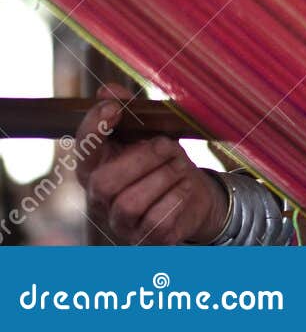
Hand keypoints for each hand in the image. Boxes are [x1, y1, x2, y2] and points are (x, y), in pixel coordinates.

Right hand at [73, 83, 228, 244]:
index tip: (114, 107)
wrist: (196, 196)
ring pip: (129, 203)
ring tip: (180, 167)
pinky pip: (157, 221)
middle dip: (141, 158)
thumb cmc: (165, 163)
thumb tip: (107, 90)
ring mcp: (121, 225)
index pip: (82, 152)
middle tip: (166, 145)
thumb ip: (131, 113)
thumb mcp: (151, 134)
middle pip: (104, 183)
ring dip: (163, 177)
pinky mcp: (147, 241)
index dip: (93, 129)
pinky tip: (185, 188)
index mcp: (96, 171)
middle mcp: (100, 202)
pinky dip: (177, 198)